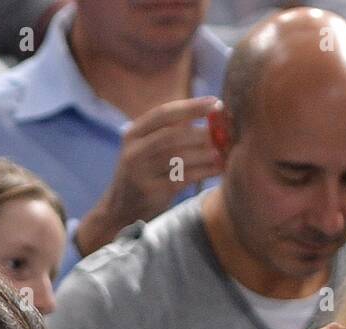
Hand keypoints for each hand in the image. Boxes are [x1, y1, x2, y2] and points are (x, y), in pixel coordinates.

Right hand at [76, 96, 221, 254]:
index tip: (216, 103)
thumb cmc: (144, 173)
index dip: (191, 107)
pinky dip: (203, 171)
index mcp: (133, 133)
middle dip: (201, 133)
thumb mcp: (146, 148)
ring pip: (178, 157)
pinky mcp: (151, 191)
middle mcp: (133, 151)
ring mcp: (140, 172)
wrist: (121, 209)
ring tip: (223, 150)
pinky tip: (218, 168)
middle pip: (172, 135)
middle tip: (224, 132)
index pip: (164, 114)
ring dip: (205, 153)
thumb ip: (169, 132)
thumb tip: (211, 116)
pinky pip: (182, 178)